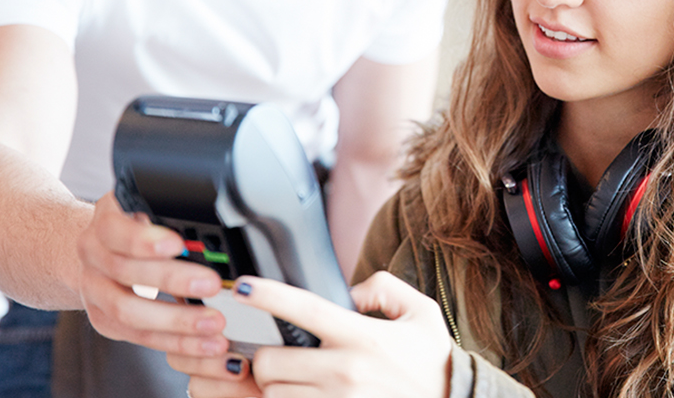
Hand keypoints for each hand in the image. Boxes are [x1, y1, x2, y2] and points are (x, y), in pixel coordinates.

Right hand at [76, 192, 229, 356]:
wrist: (102, 248)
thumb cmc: (138, 226)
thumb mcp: (151, 208)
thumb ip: (172, 216)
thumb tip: (216, 226)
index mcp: (105, 221)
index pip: (115, 230)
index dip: (143, 240)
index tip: (176, 244)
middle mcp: (92, 255)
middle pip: (124, 272)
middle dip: (171, 280)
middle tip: (210, 284)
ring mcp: (93, 289)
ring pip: (127, 311)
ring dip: (175, 321)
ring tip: (213, 324)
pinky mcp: (102, 319)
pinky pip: (137, 336)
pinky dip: (173, 341)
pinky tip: (202, 344)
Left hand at [170, 271, 452, 397]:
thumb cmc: (432, 362)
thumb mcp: (421, 311)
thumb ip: (382, 288)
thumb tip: (349, 293)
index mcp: (361, 336)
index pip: (303, 309)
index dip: (266, 294)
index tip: (241, 287)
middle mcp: (344, 370)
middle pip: (270, 363)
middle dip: (265, 357)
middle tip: (277, 354)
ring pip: (274, 394)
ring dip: (276, 386)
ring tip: (295, 380)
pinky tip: (304, 393)